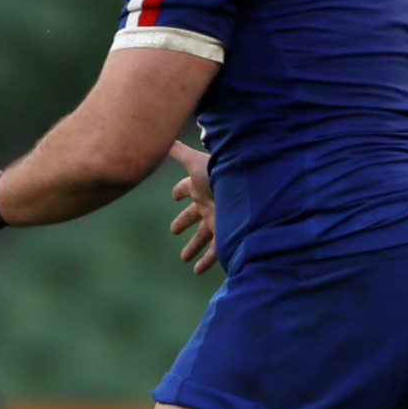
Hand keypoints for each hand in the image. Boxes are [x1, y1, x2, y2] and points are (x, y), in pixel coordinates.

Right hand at [168, 140, 217, 274]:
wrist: (247, 189)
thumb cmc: (220, 173)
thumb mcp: (194, 162)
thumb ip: (176, 151)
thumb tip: (160, 137)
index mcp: (199, 187)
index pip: (184, 189)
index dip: (178, 192)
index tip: (174, 197)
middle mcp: (208, 204)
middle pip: (192, 215)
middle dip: (183, 223)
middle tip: (174, 231)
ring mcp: (218, 220)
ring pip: (202, 237)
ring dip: (193, 247)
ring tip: (185, 259)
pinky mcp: (227, 235)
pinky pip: (215, 252)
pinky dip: (206, 261)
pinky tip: (198, 271)